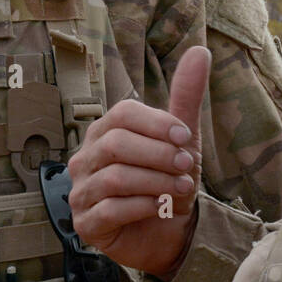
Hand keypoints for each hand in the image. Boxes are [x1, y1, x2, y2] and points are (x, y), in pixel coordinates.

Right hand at [66, 45, 209, 278]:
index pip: (122, 114)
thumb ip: (185, 96)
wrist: (169, 230)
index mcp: (104, 131)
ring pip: (116, 177)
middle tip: (187, 165)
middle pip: (117, 144)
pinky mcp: (86, 224)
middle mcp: (86, 158)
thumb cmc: (168, 179)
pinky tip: (162, 206)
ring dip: (157, 181)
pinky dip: (143, 206)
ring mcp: (81, 192)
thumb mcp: (182, 137)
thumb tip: (200, 52)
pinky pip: (111, 210)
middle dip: (159, 154)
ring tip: (183, 187)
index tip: (186, 137)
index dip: (156, 123)